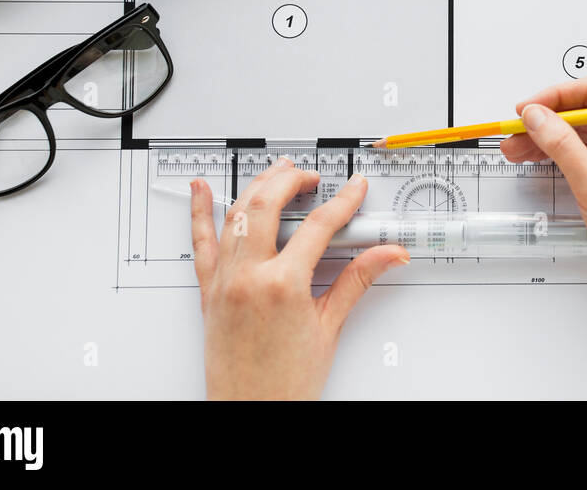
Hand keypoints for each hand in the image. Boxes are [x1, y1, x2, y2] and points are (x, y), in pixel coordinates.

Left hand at [189, 159, 408, 399]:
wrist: (251, 413)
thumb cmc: (286, 383)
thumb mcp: (329, 327)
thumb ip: (357, 281)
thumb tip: (388, 254)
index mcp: (282, 285)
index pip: (318, 226)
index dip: (342, 201)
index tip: (354, 188)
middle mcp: (247, 277)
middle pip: (267, 205)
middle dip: (292, 181)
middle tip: (313, 177)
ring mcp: (223, 282)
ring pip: (234, 216)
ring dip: (255, 186)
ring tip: (276, 172)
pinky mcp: (208, 292)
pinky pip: (199, 244)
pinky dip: (198, 214)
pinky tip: (200, 191)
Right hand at [499, 77, 586, 297]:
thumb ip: (562, 145)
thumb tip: (536, 116)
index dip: (556, 98)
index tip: (527, 110)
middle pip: (585, 113)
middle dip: (547, 122)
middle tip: (514, 134)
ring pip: (582, 134)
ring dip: (548, 140)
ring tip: (515, 150)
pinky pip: (586, 153)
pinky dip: (560, 155)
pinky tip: (537, 159)